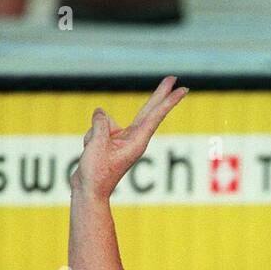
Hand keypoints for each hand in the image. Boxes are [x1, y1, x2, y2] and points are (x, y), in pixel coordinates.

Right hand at [70, 76, 187, 199]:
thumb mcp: (96, 144)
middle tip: (173, 78)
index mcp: (137, 141)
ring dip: (94, 134)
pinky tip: (89, 152)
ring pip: (106, 122)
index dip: (168, 100)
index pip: (156, 115)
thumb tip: (101, 112)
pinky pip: (97, 128)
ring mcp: (122, 139)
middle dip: (160, 94)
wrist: (88, 190)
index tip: (182, 89)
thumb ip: (101, 124)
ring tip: (94, 153)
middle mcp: (133, 138)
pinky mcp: (110, 141)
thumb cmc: (96, 172)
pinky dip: (89, 138)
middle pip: (149, 110)